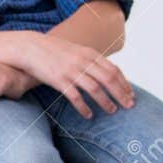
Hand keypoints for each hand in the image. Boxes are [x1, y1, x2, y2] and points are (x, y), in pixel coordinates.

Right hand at [5, 32, 134, 118]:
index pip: (113, 69)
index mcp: (90, 53)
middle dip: (121, 94)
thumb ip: (91, 60)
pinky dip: (84, 107)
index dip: (124, 83)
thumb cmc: (55, 51)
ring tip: (112, 111)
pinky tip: (89, 115)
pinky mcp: (59, 80)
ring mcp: (71, 70)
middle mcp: (83, 61)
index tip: (131, 95)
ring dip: (106, 101)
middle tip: (130, 106)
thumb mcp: (77, 51)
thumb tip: (107, 73)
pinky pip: (75, 96)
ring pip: (95, 88)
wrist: (31, 47)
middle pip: (108, 79)